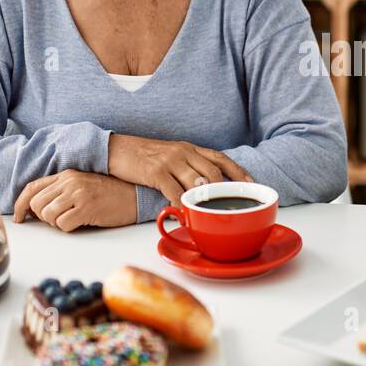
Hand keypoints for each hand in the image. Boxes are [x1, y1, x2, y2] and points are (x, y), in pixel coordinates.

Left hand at [13, 170, 136, 231]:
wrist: (136, 195)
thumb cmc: (111, 195)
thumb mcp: (83, 187)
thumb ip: (62, 192)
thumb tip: (38, 210)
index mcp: (66, 175)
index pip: (32, 187)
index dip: (20, 204)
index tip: (19, 218)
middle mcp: (69, 181)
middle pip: (37, 203)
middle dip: (42, 217)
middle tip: (58, 220)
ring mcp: (78, 193)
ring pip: (47, 215)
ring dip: (56, 223)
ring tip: (72, 220)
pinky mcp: (86, 207)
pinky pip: (63, 224)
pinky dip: (68, 228)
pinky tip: (82, 223)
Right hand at [108, 134, 252, 203]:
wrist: (115, 149)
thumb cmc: (143, 156)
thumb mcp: (170, 154)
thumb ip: (188, 165)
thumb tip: (204, 186)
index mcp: (189, 148)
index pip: (220, 158)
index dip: (238, 170)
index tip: (251, 184)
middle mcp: (184, 152)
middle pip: (214, 173)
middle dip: (224, 193)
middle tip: (231, 209)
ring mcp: (171, 161)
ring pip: (198, 183)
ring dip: (206, 202)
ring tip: (212, 216)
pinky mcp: (156, 172)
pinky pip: (175, 192)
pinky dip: (182, 206)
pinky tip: (185, 215)